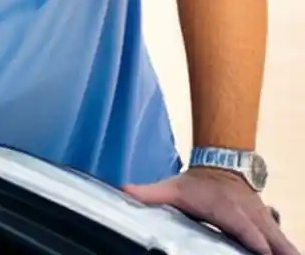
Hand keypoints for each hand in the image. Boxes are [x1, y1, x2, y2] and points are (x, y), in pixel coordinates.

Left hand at [124, 168, 297, 254]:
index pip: (242, 226)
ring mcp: (263, 221)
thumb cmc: (197, 183)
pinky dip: (288, 251)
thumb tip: (124, 192)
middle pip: (268, 238)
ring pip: (281, 241)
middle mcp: (249, 215)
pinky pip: (283, 242)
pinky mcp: (270, 226)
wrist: (223, 165)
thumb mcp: (173, 187)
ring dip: (287, 252)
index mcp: (227, 209)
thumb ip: (150, 193)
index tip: (260, 251)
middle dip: (276, 251)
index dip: (252, 238)